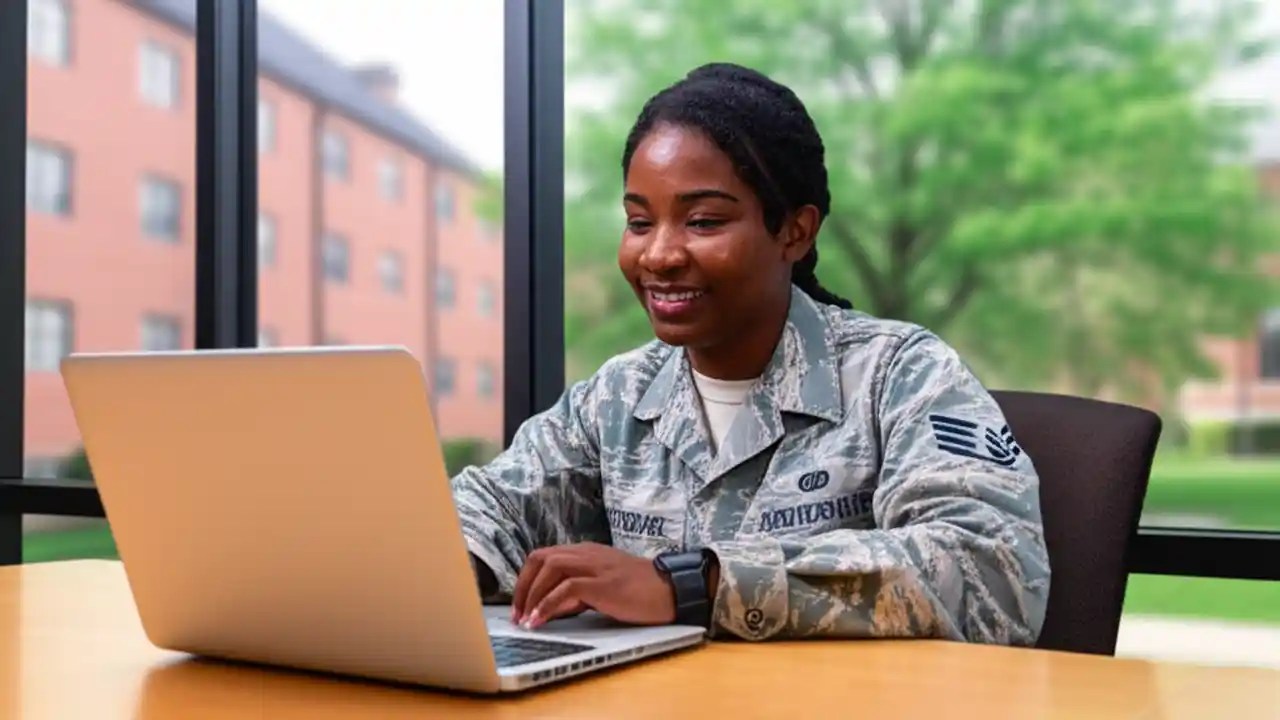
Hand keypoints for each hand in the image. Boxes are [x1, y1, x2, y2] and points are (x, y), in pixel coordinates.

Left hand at [511, 543, 674, 629]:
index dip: (526, 580)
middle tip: (517, 613)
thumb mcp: (601, 588)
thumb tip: (549, 608)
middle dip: (523, 586)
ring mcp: (595, 566)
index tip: (520, 605)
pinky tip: (540, 620)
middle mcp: (587, 553)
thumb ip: (576, 593)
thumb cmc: (639, 591)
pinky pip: (566, 589)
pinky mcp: (603, 584)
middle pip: (540, 558)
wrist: (671, 590)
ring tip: (525, 619)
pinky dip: (548, 604)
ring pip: (550, 568)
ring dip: (532, 595)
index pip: (544, 556)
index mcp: (585, 552)